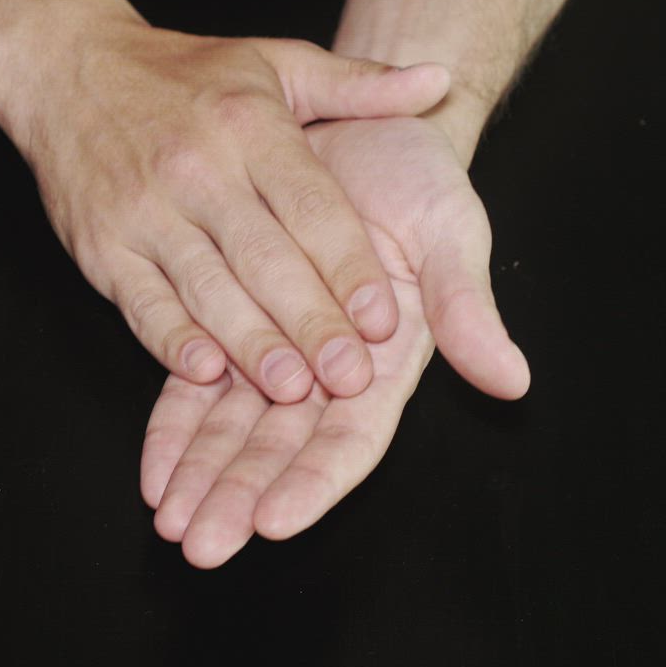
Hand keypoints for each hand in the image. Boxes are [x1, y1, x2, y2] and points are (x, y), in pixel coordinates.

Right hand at [0, 20, 450, 400]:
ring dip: (250, 344)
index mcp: (250, 126)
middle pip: (264, 260)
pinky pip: (142, 303)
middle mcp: (197, 169)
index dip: (348, 267)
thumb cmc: (183, 75)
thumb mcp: (277, 62)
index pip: (311, 206)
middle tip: (350, 377)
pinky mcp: (101, 247)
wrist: (66, 66)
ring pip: (207, 290)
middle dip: (311, 323)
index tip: (383, 320)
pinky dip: (172, 340)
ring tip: (292, 390)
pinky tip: (205, 374)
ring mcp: (143, 211)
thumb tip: (439, 81)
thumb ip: (359, 84)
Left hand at [139, 116, 530, 567]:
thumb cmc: (417, 180)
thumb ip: (466, 309)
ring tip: (169, 522)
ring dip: (202, 477)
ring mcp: (278, 354)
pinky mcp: (232, 324)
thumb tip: (512, 379)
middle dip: (240, 498)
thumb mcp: (450, 233)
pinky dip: (176, 428)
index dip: (313, 481)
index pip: (351, 440)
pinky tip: (153, 472)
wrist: (359, 122)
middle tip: (200, 543)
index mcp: (387, 363)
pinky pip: (197, 387)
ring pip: (234, 430)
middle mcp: (329, 372)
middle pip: (282, 451)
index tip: (273, 520)